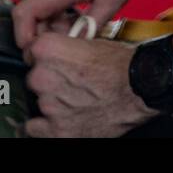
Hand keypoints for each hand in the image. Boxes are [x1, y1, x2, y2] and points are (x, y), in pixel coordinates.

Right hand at [11, 0, 154, 48]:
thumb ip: (97, 20)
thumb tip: (82, 44)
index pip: (23, 18)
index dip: (27, 41)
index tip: (44, 52)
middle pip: (31, 25)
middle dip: (51, 39)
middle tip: (77, 35)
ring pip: (34, 18)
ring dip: (53, 27)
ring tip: (79, 19)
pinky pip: (37, 8)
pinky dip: (52, 16)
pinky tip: (72, 11)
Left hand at [24, 34, 156, 136]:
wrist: (141, 88)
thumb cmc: (120, 65)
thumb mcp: (89, 42)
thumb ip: (63, 48)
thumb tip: (51, 51)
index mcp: (48, 50)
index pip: (31, 51)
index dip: (46, 56)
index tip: (55, 61)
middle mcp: (43, 77)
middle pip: (35, 78)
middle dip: (50, 79)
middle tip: (73, 81)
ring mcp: (49, 106)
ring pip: (40, 101)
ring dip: (54, 101)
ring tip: (77, 98)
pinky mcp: (58, 131)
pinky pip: (35, 128)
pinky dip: (47, 125)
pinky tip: (63, 117)